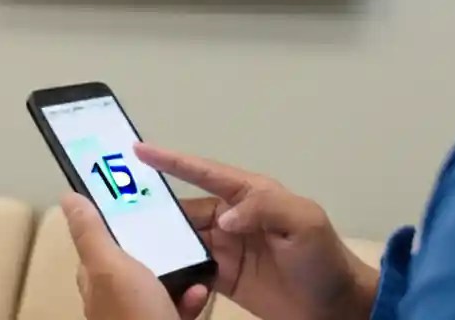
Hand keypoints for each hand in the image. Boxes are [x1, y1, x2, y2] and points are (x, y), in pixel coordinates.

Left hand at [62, 193, 209, 319]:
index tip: (135, 201)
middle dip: (159, 246)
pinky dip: (191, 297)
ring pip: (162, 282)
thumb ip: (91, 232)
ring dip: (181, 270)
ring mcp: (140, 314)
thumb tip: (68, 197)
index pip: (99, 242)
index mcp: (96, 279)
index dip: (114, 221)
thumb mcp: (109, 266)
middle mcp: (115, 297)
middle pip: (135, 260)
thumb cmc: (134, 314)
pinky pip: (180, 306)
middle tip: (176, 231)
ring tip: (195, 262)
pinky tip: (198, 293)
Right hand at [137, 144, 378, 319]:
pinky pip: (191, 269)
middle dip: (154, 208)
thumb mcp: (302, 221)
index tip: (139, 151)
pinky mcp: (224, 278)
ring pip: (183, 240)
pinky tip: (151, 271)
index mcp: (249, 195)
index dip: (172, 161)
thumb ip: (265, 209)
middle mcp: (232, 217)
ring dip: (159, 241)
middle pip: (185, 210)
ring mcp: (226, 249)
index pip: (204, 172)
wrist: (336, 306)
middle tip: (118, 209)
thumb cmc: (322, 257)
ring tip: (127, 241)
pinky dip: (172, 269)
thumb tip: (224, 219)